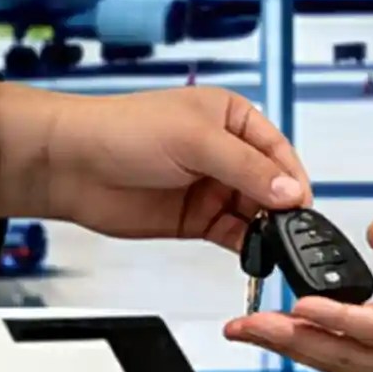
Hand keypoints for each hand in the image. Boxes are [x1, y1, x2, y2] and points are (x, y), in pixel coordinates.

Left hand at [0, 83, 310, 251]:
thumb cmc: (121, 130)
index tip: (302, 204)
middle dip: (282, 208)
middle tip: (292, 231)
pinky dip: (247, 247)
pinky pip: (234, 235)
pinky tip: (254, 254)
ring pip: (255, 213)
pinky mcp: (196, 219)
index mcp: (232, 118)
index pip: (278, 151)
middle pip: (271, 186)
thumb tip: (290, 191)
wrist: (70, 165)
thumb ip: (247, 169)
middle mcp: (226, 152)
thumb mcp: (195, 141)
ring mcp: (211, 187)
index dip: (293, 178)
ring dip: (267, 230)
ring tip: (274, 245)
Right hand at [224, 217, 372, 371]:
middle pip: (333, 351)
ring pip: (348, 352)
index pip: (343, 331)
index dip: (298, 325)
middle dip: (280, 342)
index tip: (260, 311)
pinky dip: (343, 325)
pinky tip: (310, 313)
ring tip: (257, 324)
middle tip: (236, 327)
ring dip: (298, 339)